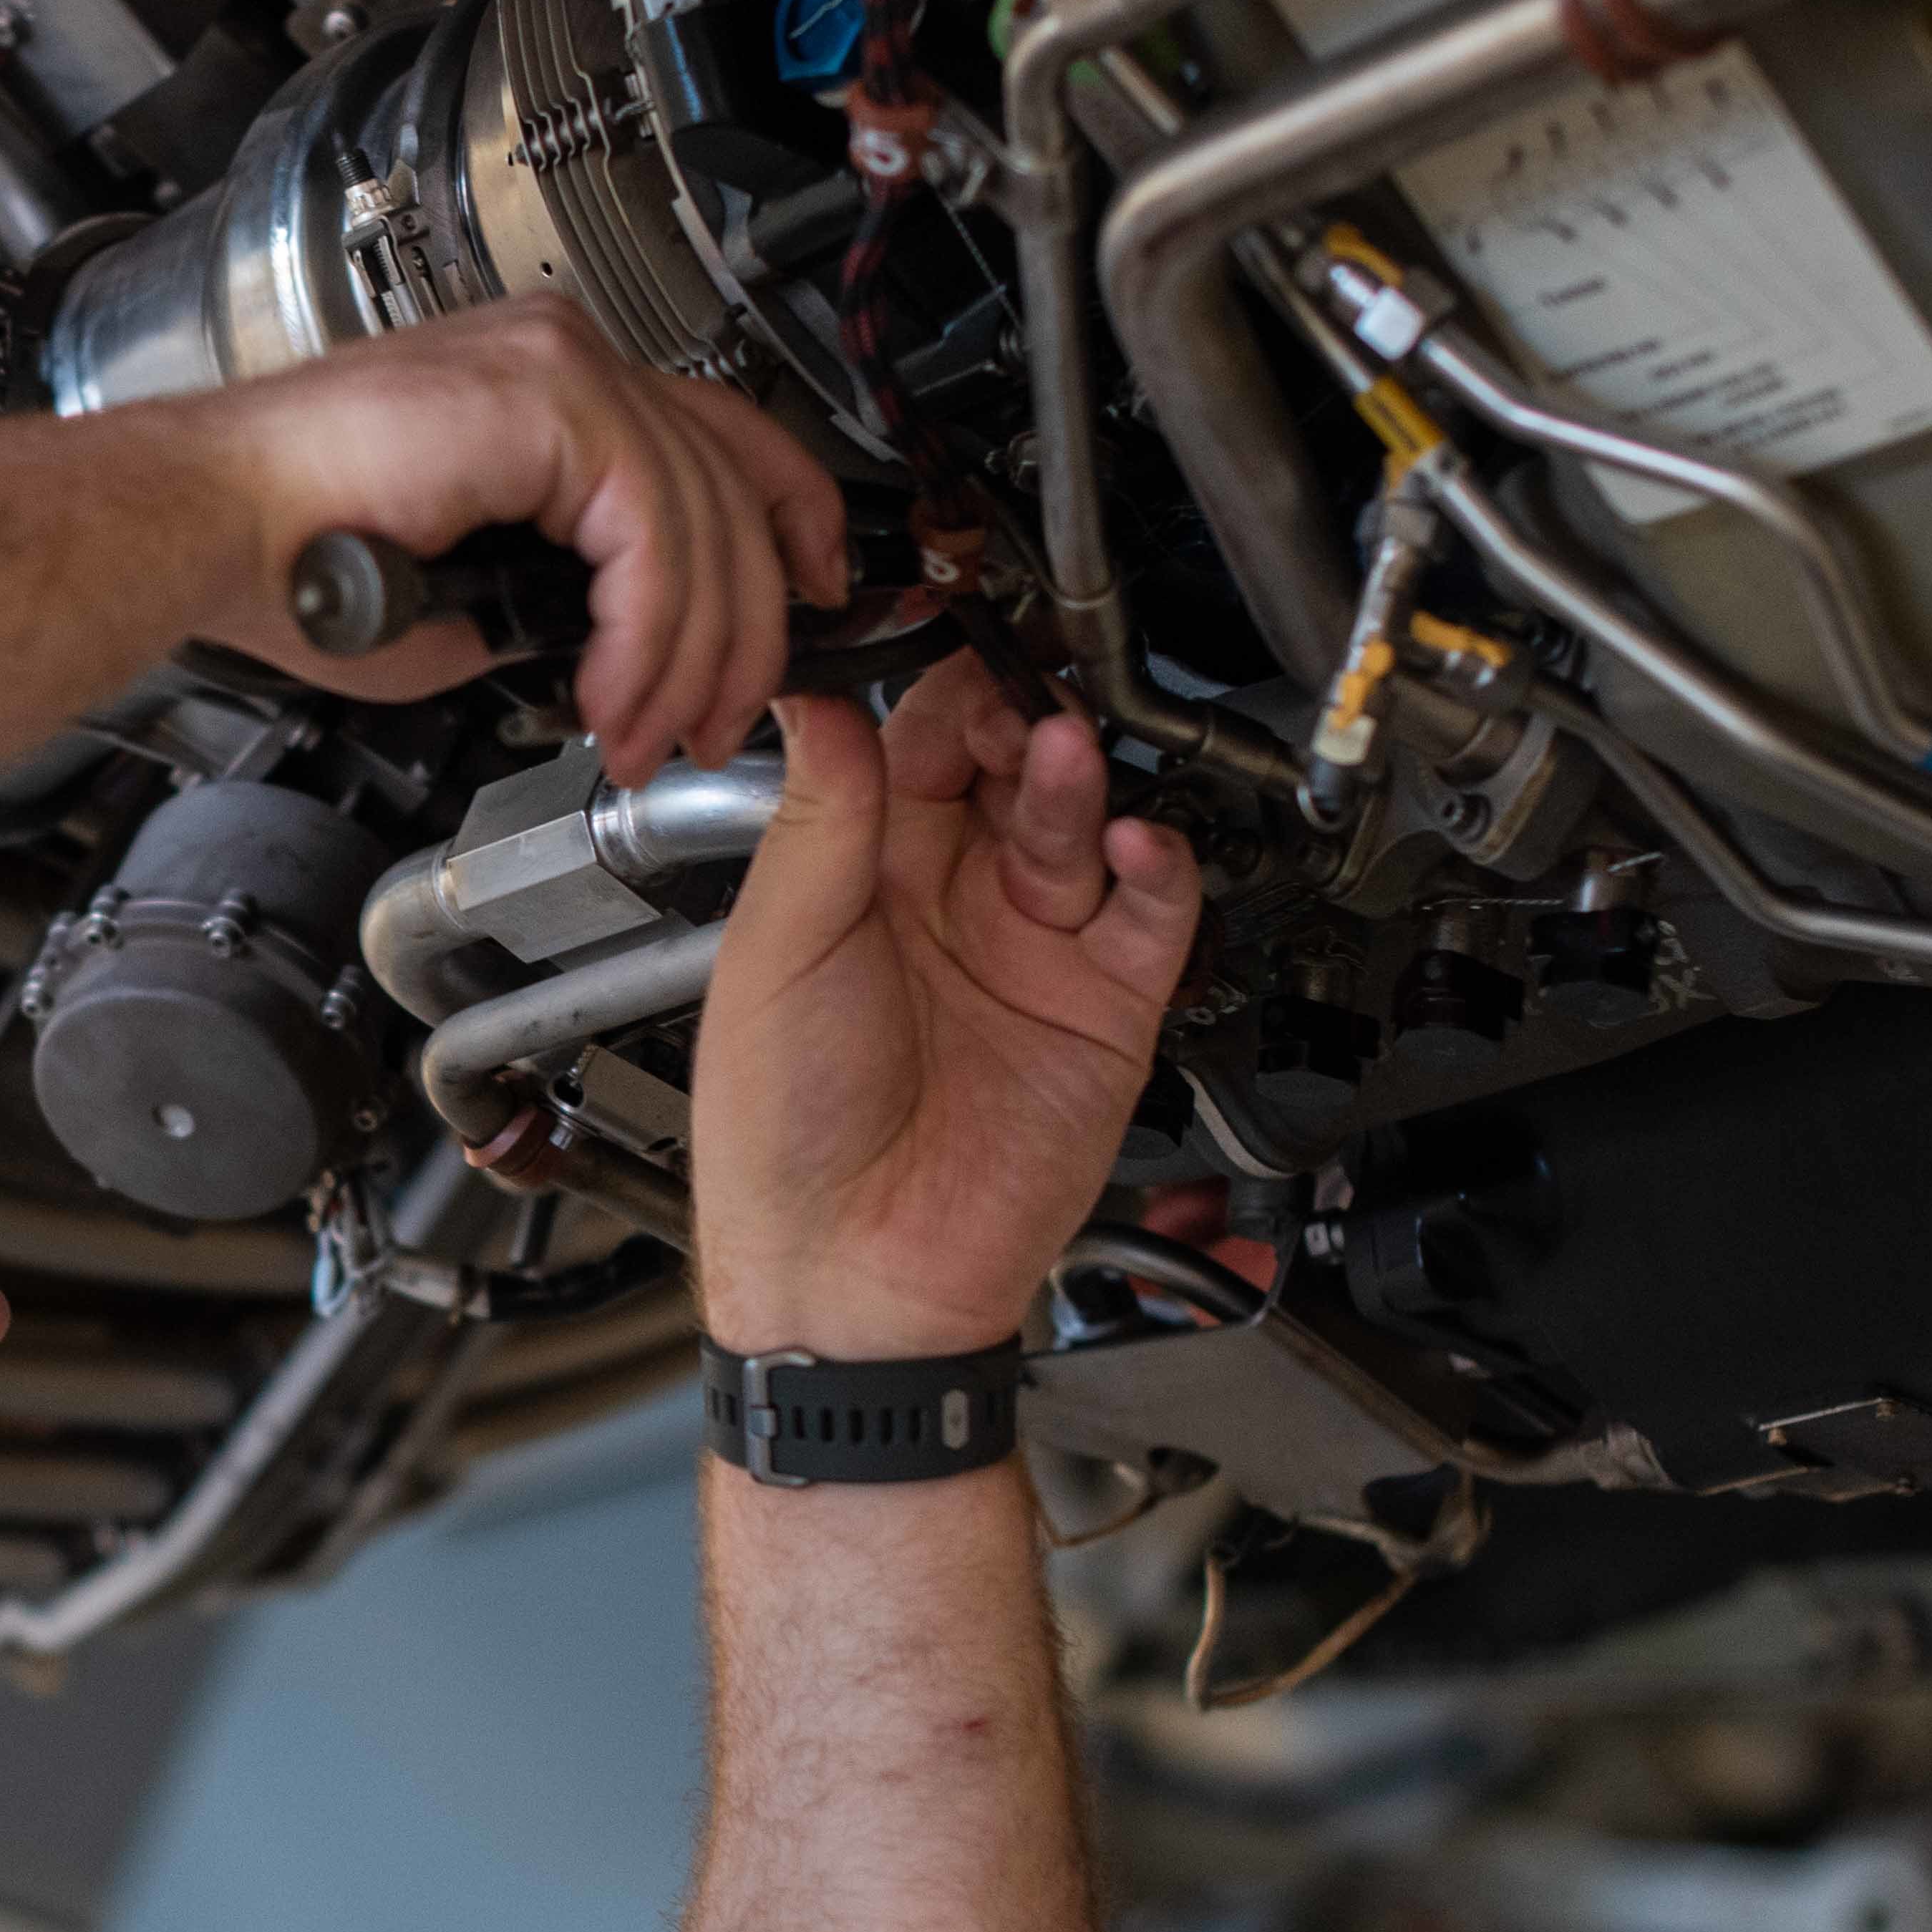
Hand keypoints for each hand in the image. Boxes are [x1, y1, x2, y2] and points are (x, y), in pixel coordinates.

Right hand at [195, 298, 849, 784]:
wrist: (212, 526)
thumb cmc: (298, 556)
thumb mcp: (471, 597)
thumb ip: (557, 605)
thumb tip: (611, 658)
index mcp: (551, 387)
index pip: (724, 439)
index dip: (792, 524)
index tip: (817, 601)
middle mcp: (567, 357)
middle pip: (734, 488)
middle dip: (747, 633)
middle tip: (717, 728)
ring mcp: (561, 366)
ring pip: (707, 522)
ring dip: (691, 659)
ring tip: (648, 737)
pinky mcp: (549, 400)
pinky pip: (654, 536)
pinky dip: (647, 637)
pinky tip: (611, 697)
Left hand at [690, 659, 1201, 1361]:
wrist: (855, 1275)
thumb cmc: (783, 1137)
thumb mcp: (776, 954)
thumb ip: (819, 824)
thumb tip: (815, 702)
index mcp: (858, 883)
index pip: (918, 750)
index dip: (945, 699)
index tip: (961, 656)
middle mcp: (951, 906)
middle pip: (1010, 770)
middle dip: (1024, 723)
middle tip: (1027, 703)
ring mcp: (1032, 954)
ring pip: (1080, 824)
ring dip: (1082, 779)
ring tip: (1068, 759)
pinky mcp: (1104, 1009)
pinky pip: (1152, 912)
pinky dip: (1156, 865)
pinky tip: (1131, 842)